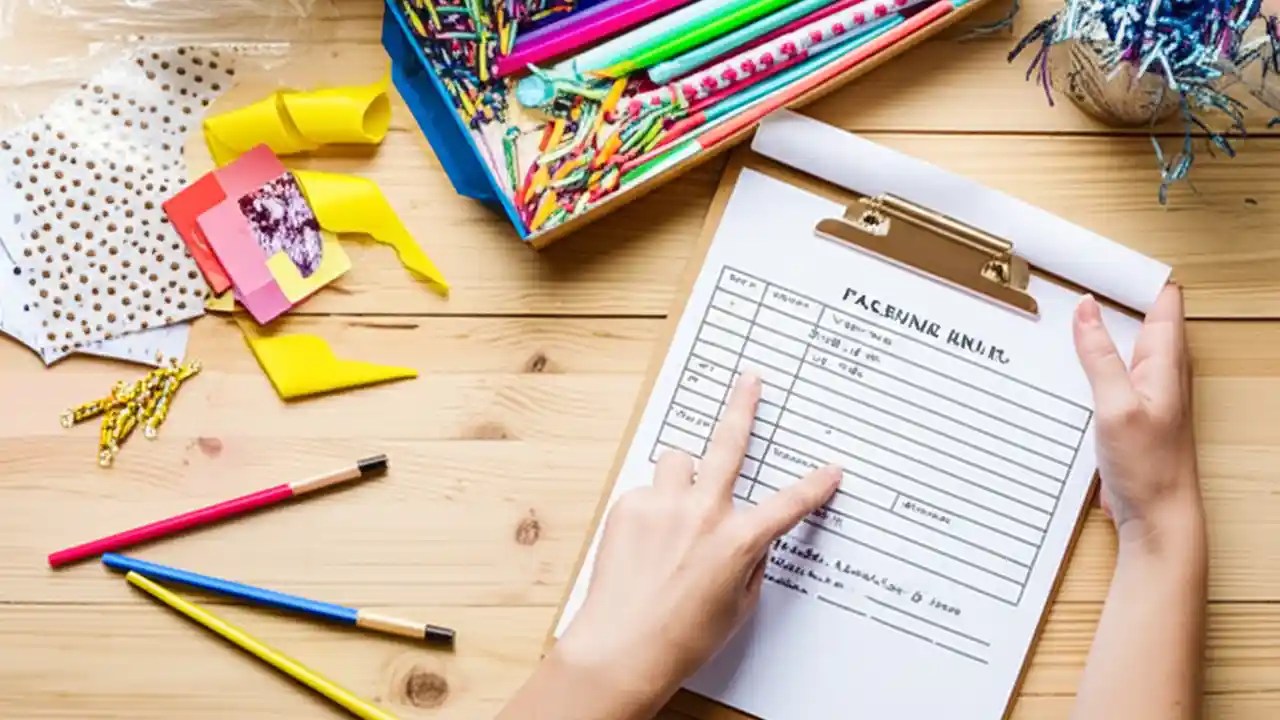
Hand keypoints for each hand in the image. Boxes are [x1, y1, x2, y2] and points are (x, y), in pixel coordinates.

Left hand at [554, 372, 840, 713]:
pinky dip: (652, 510)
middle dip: (744, 408)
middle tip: (750, 381)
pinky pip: (648, 493)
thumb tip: (750, 537)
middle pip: (729, 444)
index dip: (815, 486)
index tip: (831, 470)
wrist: (623, 646)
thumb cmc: (682, 636)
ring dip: (683, 477)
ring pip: (678, 461)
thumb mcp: (737, 604)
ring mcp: (664, 505)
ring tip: (676, 506)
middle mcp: (703, 514)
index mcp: (738, 541)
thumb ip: (748, 561)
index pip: (789, 505)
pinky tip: (645, 543)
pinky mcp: (630, 506)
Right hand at [1072, 284, 1201, 548]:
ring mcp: (1146, 390)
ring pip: (1122, 344)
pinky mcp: (1130, 410)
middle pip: (1139, 316)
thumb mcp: (1116, 406)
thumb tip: (1086, 308)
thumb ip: (1100, 356)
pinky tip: (1063, 363)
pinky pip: (1110, 372)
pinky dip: (1089, 361)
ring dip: (1094, 330)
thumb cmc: (1149, 468)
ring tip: (1057, 315)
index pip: (1162, 298)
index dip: (1133, 275)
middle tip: (1065, 280)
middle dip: (1107, 297)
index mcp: (1167, 360)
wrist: (1157, 519)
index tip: (1096, 261)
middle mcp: (1161, 370)